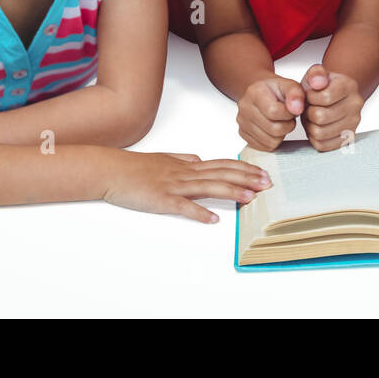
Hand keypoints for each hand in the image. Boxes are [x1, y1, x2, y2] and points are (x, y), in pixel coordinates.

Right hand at [102, 150, 270, 222]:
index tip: (262, 172)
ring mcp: (173, 186)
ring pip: (208, 187)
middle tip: (268, 183)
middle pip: (222, 173)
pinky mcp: (161, 200)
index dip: (244, 168)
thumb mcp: (163, 158)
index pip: (222, 164)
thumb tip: (199, 159)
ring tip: (250, 198)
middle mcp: (184, 173)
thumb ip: (182, 158)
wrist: (110, 170)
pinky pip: (183, 207)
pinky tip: (213, 219)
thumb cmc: (135, 167)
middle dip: (247, 178)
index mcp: (187, 165)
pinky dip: (199, 213)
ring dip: (231, 192)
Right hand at [237, 75, 305, 150]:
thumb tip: (296, 109)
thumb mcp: (290, 86)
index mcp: (255, 92)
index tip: (292, 109)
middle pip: (274, 129)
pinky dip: (274, 140)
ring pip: (270, 141)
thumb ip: (296, 94)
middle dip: (287, 125)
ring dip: (281, 134)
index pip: (274, 112)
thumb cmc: (277, 91)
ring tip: (280, 121)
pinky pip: (265, 147)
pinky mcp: (243, 134)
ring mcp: (242, 122)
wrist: (264, 93)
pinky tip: (273, 128)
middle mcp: (245, 107)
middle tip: (288, 117)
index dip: (289, 114)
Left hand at [300, 64, 362, 151]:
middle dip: (308, 112)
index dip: (310, 97)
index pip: (325, 97)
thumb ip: (315, 73)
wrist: (330, 98)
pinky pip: (323, 146)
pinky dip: (314, 138)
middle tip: (309, 107)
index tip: (309, 94)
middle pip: (321, 117)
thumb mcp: (315, 74)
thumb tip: (317, 82)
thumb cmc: (319, 87)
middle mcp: (356, 104)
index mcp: (349, 86)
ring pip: (320, 133)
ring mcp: (354, 123)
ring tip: (312, 117)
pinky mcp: (348, 139)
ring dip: (310, 126)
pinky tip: (317, 127)